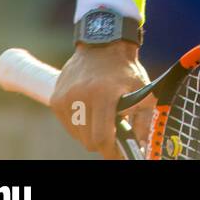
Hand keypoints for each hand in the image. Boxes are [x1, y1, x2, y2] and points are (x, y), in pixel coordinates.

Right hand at [50, 41, 152, 159]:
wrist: (103, 44)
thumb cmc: (126, 70)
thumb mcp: (144, 92)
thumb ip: (143, 123)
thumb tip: (138, 148)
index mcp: (104, 95)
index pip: (101, 138)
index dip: (110, 151)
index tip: (118, 155)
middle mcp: (80, 96)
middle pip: (88, 140)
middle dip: (102, 143)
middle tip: (113, 136)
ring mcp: (65, 98)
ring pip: (77, 135)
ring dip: (90, 133)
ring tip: (103, 118)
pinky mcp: (56, 99)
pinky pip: (68, 125)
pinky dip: (79, 125)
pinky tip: (90, 111)